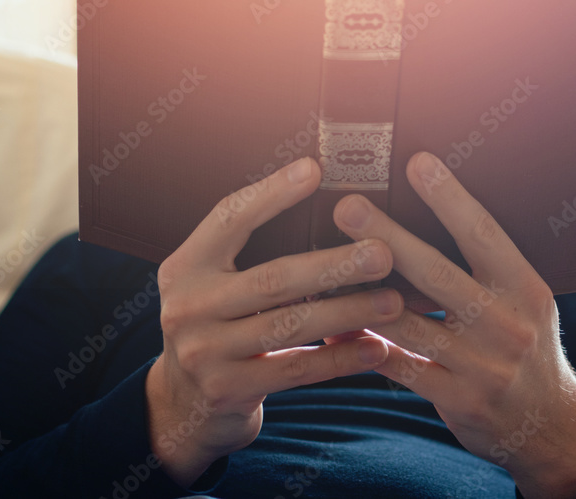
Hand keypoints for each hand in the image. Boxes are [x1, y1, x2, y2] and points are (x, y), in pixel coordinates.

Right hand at [146, 157, 403, 486]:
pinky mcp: (228, 390)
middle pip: (273, 278)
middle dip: (334, 265)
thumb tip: (329, 215)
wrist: (183, 406)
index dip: (271, 194)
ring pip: (290, 325)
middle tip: (383, 253)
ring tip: (392, 301)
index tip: (314, 170)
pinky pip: (297, 370)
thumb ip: (251, 255)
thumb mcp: (214, 286)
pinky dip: (340, 358)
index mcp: (186, 267)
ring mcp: (205, 352)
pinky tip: (376, 347)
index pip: (228, 219)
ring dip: (348, 312)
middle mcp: (189, 306)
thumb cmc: (217, 329)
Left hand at [327, 152, 575, 498]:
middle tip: (347, 207)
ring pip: (409, 323)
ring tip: (322, 268)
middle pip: (437, 274)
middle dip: (388, 237)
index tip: (417, 162)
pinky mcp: (459, 400)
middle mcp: (507, 324)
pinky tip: (332, 329)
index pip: (484, 234)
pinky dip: (363, 346)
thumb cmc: (525, 344)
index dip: (450, 197)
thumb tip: (422, 218)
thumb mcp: (523, 300)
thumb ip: (484, 266)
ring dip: (361, 295)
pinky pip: (400, 367)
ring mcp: (483, 366)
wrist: (551, 423)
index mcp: (525, 288)